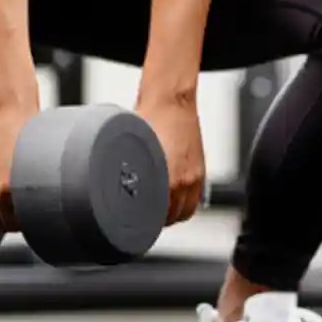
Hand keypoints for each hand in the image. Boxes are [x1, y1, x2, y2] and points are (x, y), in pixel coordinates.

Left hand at [136, 97, 205, 225]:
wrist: (171, 101)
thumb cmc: (151, 117)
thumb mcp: (135, 149)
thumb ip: (134, 171)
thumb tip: (121, 184)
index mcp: (167, 178)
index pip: (158, 215)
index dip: (146, 221)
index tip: (138, 221)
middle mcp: (184, 180)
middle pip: (172, 217)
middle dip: (159, 220)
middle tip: (145, 217)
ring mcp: (195, 176)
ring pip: (186, 211)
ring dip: (173, 214)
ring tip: (159, 211)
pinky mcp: (201, 171)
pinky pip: (195, 199)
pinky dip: (184, 204)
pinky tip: (173, 200)